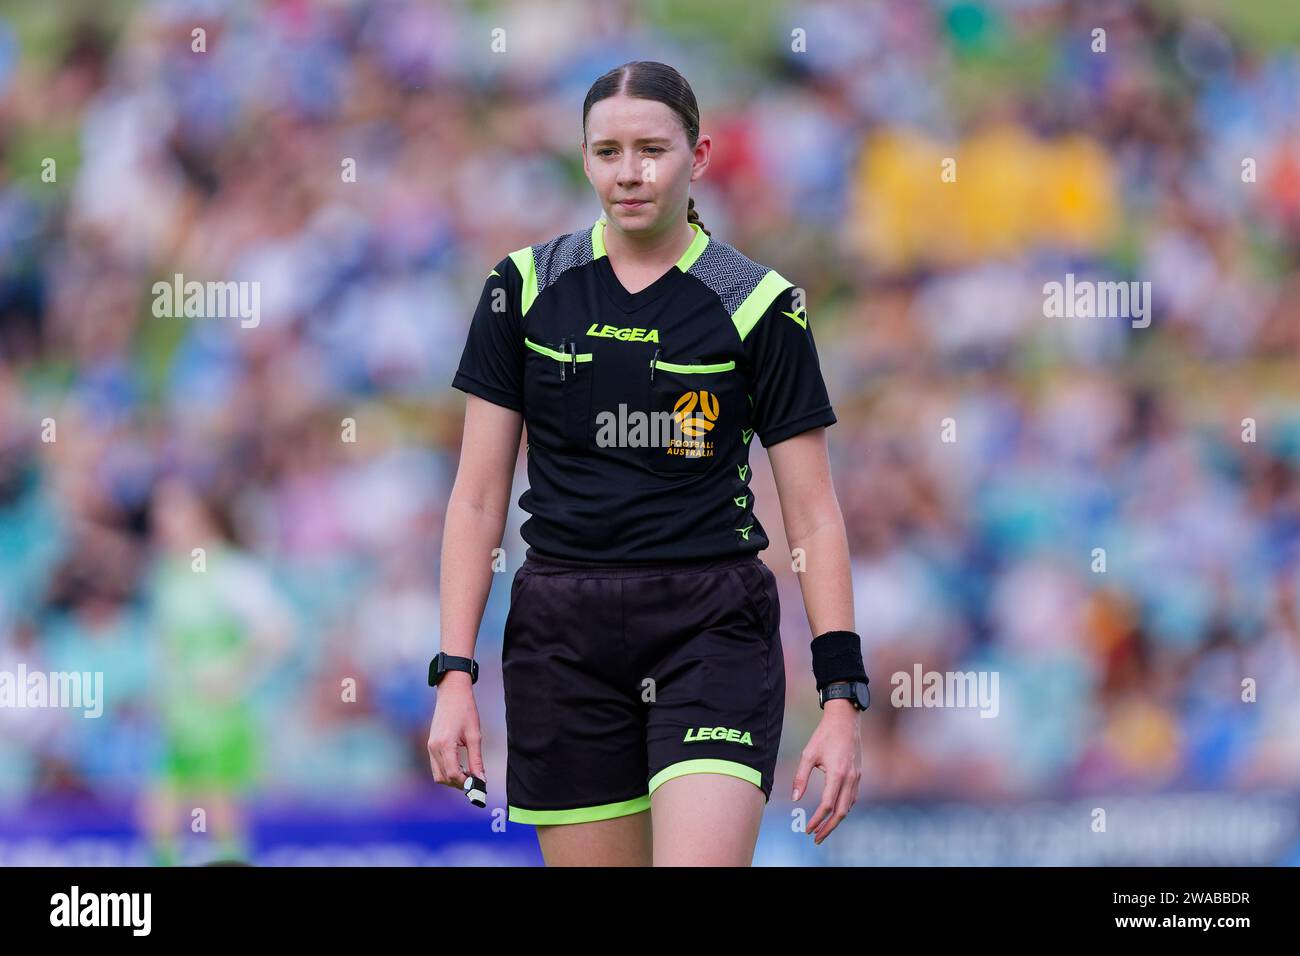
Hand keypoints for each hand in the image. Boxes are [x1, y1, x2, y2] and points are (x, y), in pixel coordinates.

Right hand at [426, 671, 484, 789]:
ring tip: (469, 773)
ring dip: (452, 778)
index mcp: (445, 744)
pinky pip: (436, 765)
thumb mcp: (474, 735)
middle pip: (443, 777)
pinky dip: (447, 770)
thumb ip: (476, 759)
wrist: (452, 693)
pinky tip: (461, 766)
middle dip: (459, 783)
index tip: (478, 784)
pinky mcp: (430, 744)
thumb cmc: (465, 710)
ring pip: (438, 774)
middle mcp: (434, 747)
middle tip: (475, 781)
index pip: (453, 773)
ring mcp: (430, 746)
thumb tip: (481, 778)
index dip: (466, 782)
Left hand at [792, 699, 861, 844]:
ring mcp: (857, 776)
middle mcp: (850, 777)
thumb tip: (795, 799)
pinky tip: (835, 812)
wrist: (845, 719)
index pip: (828, 804)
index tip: (807, 829)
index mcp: (838, 773)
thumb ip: (801, 777)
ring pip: (849, 806)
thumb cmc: (824, 734)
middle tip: (816, 838)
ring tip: (824, 829)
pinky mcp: (858, 774)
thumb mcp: (808, 754)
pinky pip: (853, 797)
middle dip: (829, 827)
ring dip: (837, 820)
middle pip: (842, 811)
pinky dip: (844, 808)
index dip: (817, 819)